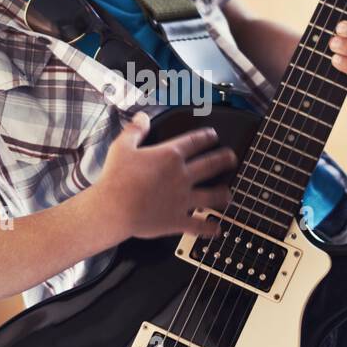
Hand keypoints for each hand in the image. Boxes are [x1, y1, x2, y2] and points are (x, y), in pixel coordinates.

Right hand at [97, 111, 237, 239]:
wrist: (114, 209)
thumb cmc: (116, 179)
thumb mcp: (122, 147)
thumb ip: (135, 130)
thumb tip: (142, 117)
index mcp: (170, 156)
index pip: (195, 142)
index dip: (206, 137)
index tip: (213, 136)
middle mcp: (181, 176)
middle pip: (211, 165)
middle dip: (224, 159)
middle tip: (232, 158)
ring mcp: (182, 199)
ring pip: (212, 196)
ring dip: (223, 195)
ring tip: (229, 195)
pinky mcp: (177, 219)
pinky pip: (198, 225)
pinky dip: (209, 228)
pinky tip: (216, 229)